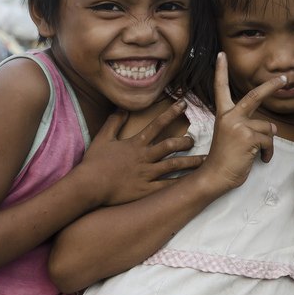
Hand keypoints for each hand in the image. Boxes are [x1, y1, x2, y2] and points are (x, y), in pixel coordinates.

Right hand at [79, 100, 204, 205]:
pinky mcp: (146, 190)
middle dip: (185, 141)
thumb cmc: (94, 163)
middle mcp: (145, 157)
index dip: (171, 113)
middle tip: (195, 139)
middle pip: (170, 146)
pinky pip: (167, 187)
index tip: (184, 104)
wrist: (88, 186)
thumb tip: (122, 107)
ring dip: (191, 162)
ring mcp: (147, 174)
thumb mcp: (102, 138)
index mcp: (136, 144)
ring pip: (174, 165)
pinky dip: (181, 184)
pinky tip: (193, 183)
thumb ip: (114, 122)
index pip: (157, 125)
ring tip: (205, 160)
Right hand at [200, 52, 286, 190]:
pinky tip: (261, 159)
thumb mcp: (234, 137)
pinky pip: (269, 141)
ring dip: (268, 144)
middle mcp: (229, 116)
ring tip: (257, 154)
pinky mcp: (247, 136)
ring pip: (268, 128)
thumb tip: (272, 127)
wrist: (215, 176)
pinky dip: (269, 152)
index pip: (221, 88)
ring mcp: (238, 125)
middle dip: (272, 86)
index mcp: (223, 114)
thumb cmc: (226, 159)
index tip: (221, 55)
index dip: (221, 71)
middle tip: (285, 78)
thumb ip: (250, 127)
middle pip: (255, 96)